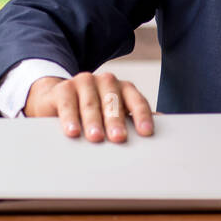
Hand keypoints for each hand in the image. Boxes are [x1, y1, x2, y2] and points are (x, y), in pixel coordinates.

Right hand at [23, 71, 153, 142]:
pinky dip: (70, 118)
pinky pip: (68, 104)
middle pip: (113, 102)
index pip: (136, 101)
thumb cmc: (93, 112)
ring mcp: (84, 82)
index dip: (142, 116)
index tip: (146, 132)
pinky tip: (72, 131)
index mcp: (123, 89)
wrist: (57, 100)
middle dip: (116, 121)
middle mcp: (105, 82)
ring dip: (93, 121)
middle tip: (119, 138)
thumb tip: (164, 125)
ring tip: (96, 137)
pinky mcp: (63, 89)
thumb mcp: (114, 115)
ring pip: (91, 103)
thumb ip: (133, 120)